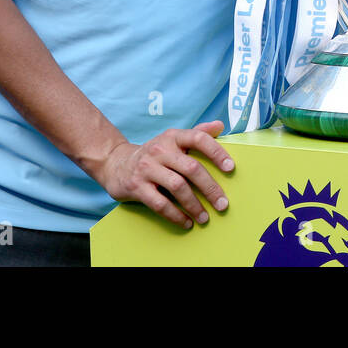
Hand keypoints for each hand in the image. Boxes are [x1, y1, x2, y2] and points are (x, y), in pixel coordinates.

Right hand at [92, 120, 233, 228]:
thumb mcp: (173, 139)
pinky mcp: (136, 186)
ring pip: (177, 187)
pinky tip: (186, 222)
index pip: (198, 138)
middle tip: (223, 204)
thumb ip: (197, 132)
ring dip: (194, 205)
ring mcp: (147, 168)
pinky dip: (176, 215)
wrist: (116, 164)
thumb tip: (220, 125)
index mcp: (173, 136)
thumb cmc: (155, 154)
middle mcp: (160, 150)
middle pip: (191, 168)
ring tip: (205, 217)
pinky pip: (160, 204)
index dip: (216, 152)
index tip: (231, 168)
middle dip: (210, 188)